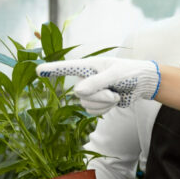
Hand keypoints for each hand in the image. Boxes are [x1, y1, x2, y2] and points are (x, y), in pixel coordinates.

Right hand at [37, 58, 160, 114]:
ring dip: (104, 103)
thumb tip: (77, 92)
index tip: (38, 70)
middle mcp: (85, 78)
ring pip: (86, 105)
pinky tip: (113, 101)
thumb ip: (97, 82)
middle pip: (80, 94)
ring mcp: (90, 92)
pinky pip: (93, 112)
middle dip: (100, 96)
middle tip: (114, 91)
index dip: (52, 69)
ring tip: (115, 94)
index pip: (66, 68)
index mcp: (88, 66)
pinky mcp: (96, 102)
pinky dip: (105, 109)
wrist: (141, 84)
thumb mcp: (115, 75)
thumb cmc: (130, 73)